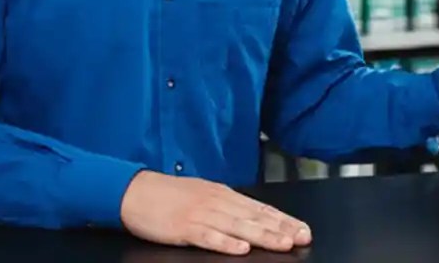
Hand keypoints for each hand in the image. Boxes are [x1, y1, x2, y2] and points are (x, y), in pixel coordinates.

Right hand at [120, 171, 311, 255]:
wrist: (135, 191)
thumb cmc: (169, 195)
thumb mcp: (204, 195)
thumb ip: (228, 206)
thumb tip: (254, 217)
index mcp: (224, 195)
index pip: (261, 208)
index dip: (284, 219)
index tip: (303, 228)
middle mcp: (217, 202)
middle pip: (255, 217)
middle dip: (282, 228)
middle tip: (303, 237)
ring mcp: (201, 214)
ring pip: (238, 226)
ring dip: (262, 236)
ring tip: (282, 243)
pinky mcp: (183, 228)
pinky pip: (208, 236)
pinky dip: (225, 242)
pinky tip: (240, 248)